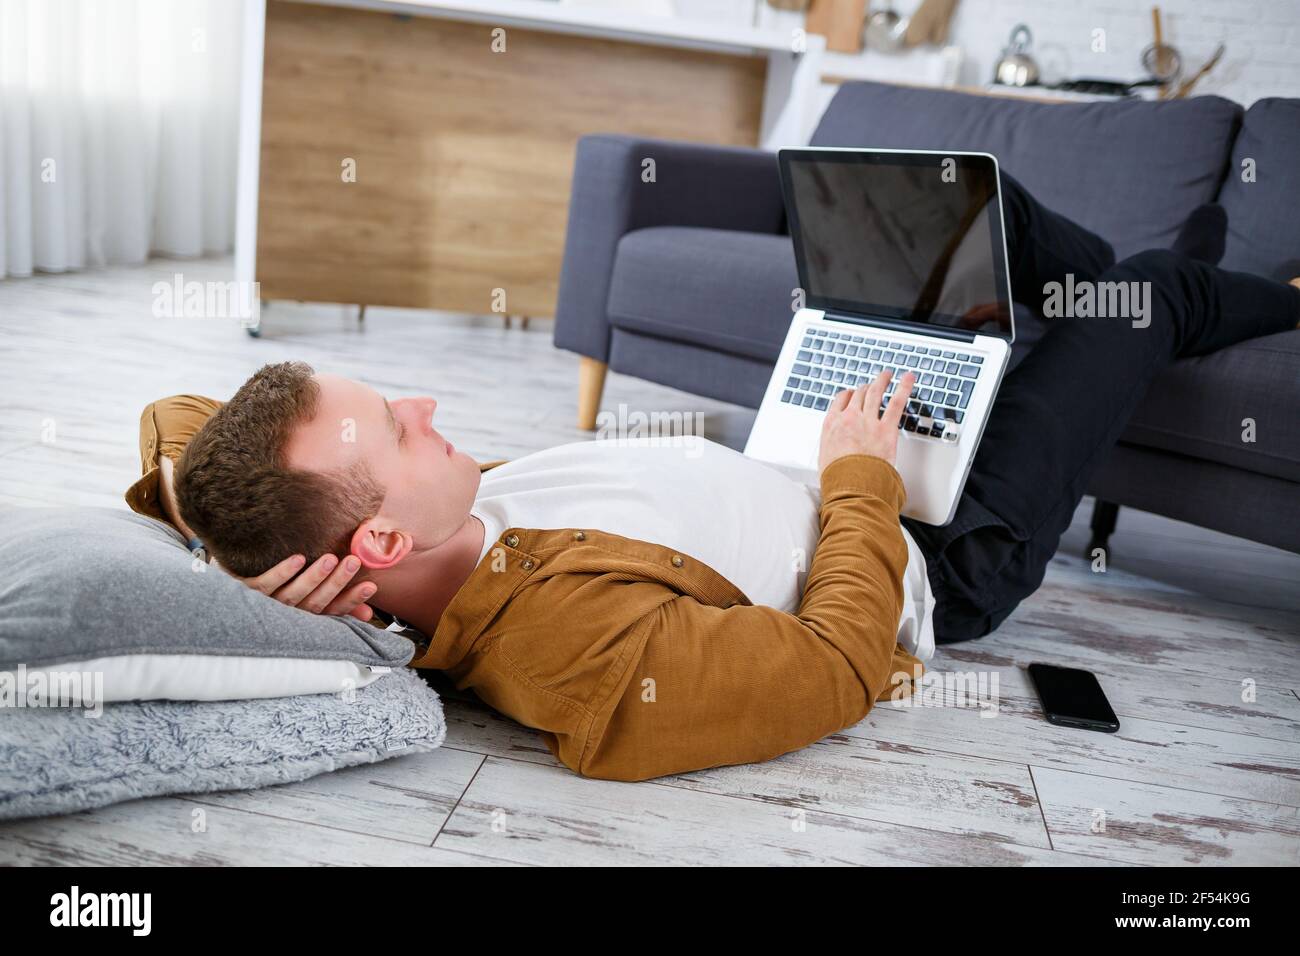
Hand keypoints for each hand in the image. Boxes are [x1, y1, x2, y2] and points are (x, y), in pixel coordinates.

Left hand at [233, 553, 377, 621]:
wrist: (222, 595)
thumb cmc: (276, 592)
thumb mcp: (308, 600)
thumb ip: (337, 606)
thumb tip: (367, 615)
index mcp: (303, 618)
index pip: (332, 612)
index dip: (352, 601)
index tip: (370, 585)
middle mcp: (285, 616)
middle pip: (315, 604)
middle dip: (335, 583)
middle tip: (352, 562)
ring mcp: (264, 605)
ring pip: (292, 596)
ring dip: (312, 578)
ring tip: (330, 559)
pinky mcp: (244, 591)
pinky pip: (264, 584)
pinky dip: (281, 573)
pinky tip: (297, 559)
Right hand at [817, 369, 914, 472]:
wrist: (850, 486)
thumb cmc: (838, 478)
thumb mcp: (825, 458)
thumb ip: (832, 446)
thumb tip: (836, 451)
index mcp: (832, 424)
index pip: (840, 400)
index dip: (849, 394)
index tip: (853, 393)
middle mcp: (849, 418)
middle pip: (858, 394)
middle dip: (866, 387)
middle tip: (873, 383)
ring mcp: (868, 421)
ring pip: (875, 392)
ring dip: (882, 380)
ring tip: (886, 374)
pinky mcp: (886, 428)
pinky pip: (897, 402)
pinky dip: (904, 387)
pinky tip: (908, 379)